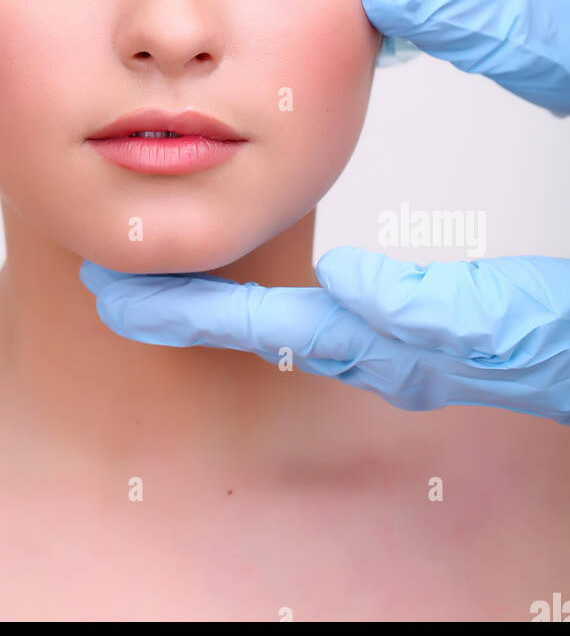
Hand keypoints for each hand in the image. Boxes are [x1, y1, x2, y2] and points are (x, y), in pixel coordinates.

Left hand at [79, 246, 569, 424]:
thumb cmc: (568, 339)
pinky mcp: (432, 329)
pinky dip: (281, 303)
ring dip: (225, 304)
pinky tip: (266, 288)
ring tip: (160, 284)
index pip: (270, 325)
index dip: (190, 309)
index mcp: (405, 343)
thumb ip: (432, 307)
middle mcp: (397, 353)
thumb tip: (344, 282)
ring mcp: (412, 346)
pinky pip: (334, 321)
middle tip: (111, 288)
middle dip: (188, 307)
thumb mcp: (513, 317)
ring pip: (297, 326)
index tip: (122, 297)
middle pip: (269, 329)